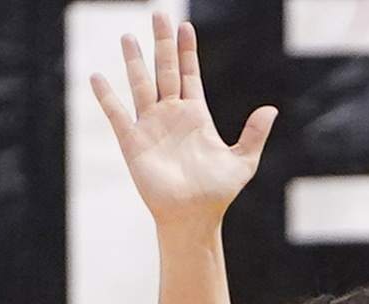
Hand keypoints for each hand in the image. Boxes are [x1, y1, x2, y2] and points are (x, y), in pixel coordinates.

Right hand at [89, 13, 276, 228]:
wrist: (193, 218)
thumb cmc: (217, 194)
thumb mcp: (242, 162)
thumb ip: (254, 135)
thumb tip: (272, 109)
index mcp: (195, 115)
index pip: (189, 73)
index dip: (187, 50)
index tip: (185, 26)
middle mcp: (171, 114)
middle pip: (165, 70)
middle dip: (162, 43)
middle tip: (159, 13)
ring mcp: (150, 126)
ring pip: (141, 84)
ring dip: (134, 61)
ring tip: (128, 35)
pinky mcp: (133, 142)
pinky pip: (117, 114)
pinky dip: (107, 96)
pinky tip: (97, 76)